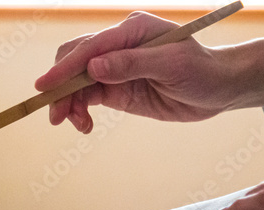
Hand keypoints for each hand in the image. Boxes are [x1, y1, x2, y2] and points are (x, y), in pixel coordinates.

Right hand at [35, 11, 240, 132]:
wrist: (218, 89)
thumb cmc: (202, 71)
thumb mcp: (172, 66)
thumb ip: (131, 65)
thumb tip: (93, 68)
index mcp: (132, 30)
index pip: (90, 47)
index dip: (65, 67)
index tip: (45, 86)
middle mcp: (118, 45)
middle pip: (74, 61)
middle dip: (61, 87)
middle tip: (58, 115)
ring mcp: (114, 67)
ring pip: (75, 82)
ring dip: (68, 103)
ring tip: (78, 124)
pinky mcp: (114, 88)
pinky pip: (85, 97)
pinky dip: (78, 111)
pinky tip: (84, 124)